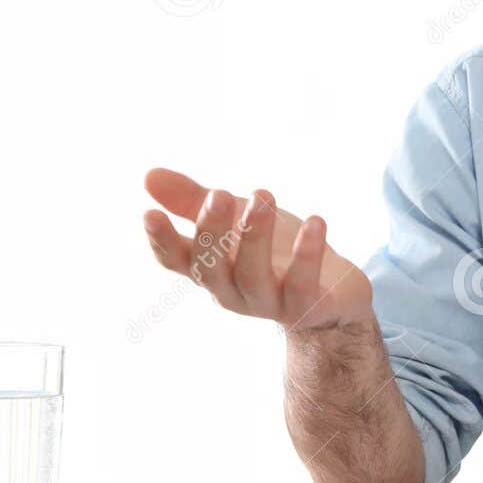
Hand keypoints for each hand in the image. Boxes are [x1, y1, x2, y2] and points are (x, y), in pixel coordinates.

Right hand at [141, 168, 372, 330]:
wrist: (334, 298)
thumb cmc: (278, 253)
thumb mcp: (237, 220)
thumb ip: (194, 201)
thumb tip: (147, 175)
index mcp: (212, 268)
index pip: (175, 260)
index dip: (161, 241)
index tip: (150, 213)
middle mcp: (233, 291)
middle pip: (210, 268)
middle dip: (212, 230)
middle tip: (220, 194)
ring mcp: (268, 303)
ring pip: (253, 276)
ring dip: (255, 236)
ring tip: (263, 197)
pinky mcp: (307, 307)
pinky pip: (303, 286)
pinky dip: (308, 254)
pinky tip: (315, 222)